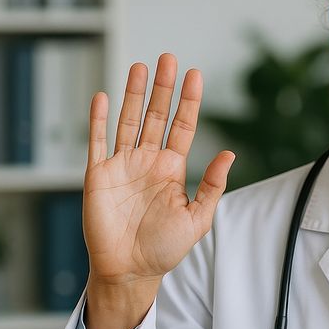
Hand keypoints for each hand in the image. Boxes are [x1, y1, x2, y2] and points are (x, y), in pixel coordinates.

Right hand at [82, 53, 233, 328]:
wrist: (130, 271)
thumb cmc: (165, 248)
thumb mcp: (198, 218)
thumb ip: (212, 185)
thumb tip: (230, 154)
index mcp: (172, 168)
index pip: (183, 126)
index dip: (189, 100)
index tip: (195, 74)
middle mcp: (148, 161)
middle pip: (156, 115)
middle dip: (163, 87)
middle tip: (168, 58)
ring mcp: (123, 165)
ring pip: (129, 121)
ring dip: (134, 94)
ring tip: (141, 66)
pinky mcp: (98, 176)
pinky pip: (97, 142)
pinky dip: (99, 120)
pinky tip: (103, 97)